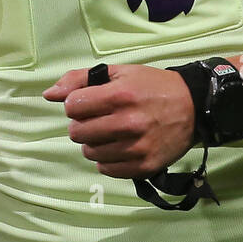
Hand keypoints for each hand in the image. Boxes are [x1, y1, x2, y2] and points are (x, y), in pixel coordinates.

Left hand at [43, 64, 195, 178]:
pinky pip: (106, 169)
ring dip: (94, 142)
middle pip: (77, 132)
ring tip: (111, 132)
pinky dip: (107, 159)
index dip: (77, 103)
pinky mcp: (144, 166)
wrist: (194, 106)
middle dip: (83, 124)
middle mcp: (128, 123)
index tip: (90, 102)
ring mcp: (137, 148)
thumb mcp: (119, 73)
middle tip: (100, 118)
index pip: (72, 106)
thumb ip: (80, 79)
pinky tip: (120, 146)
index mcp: (120, 96)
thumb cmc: (152, 86)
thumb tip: (48, 94)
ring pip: (89, 152)